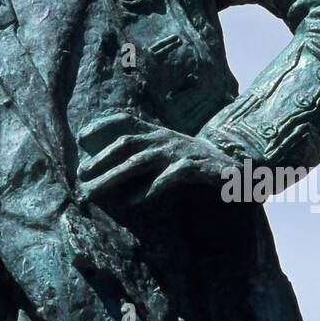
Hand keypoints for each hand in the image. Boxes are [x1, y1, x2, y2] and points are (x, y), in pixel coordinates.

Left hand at [76, 110, 238, 204]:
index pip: (126, 120)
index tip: (81, 137)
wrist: (238, 168)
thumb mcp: (167, 153)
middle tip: (81, 175)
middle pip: (127, 144)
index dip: (103, 125)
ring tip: (96, 190)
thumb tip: (108, 166)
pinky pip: (170, 176)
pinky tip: (134, 201)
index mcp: (158, 132)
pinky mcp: (197, 167)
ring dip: (115, 175)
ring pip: (141, 160)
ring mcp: (181, 151)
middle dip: (101, 159)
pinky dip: (151, 187)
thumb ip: (143, 154)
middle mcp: (166, 138)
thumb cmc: (196, 163)